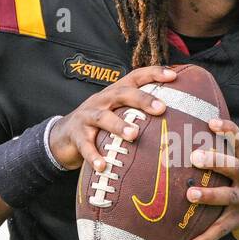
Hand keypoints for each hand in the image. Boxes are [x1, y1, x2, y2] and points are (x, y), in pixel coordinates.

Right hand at [49, 66, 175, 171]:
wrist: (63, 136)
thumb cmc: (100, 125)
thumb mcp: (117, 112)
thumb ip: (138, 111)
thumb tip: (176, 118)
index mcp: (115, 93)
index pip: (135, 77)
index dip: (153, 73)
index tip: (174, 75)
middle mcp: (101, 100)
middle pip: (122, 94)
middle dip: (142, 99)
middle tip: (161, 109)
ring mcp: (87, 117)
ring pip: (103, 117)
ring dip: (119, 125)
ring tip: (134, 135)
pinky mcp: (76, 135)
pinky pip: (85, 145)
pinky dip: (93, 156)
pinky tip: (103, 166)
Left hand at [183, 118, 238, 239]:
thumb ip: (226, 161)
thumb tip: (191, 144)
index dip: (228, 130)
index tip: (211, 121)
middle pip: (235, 166)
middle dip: (216, 160)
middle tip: (195, 156)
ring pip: (228, 197)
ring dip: (209, 195)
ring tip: (189, 194)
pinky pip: (221, 230)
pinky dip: (204, 239)